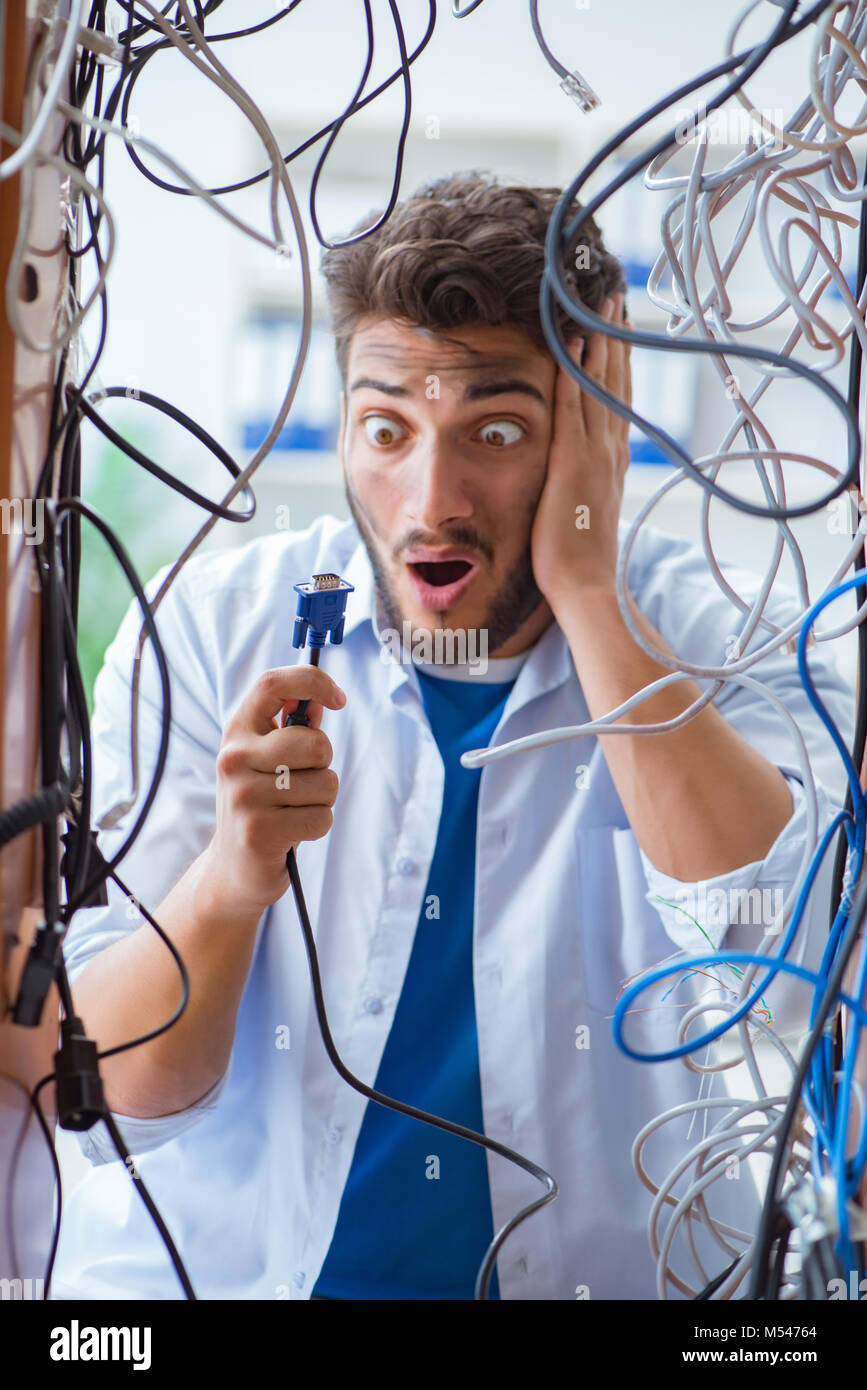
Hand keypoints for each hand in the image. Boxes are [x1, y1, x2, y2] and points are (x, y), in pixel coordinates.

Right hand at [204, 665, 345, 913]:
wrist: (232, 869)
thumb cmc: (260, 806)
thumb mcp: (267, 760)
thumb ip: (292, 728)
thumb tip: (321, 699)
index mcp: (237, 732)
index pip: (272, 684)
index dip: (313, 682)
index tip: (339, 699)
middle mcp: (234, 759)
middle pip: (314, 743)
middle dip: (324, 764)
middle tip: (303, 782)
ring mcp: (244, 795)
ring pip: (325, 783)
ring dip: (322, 799)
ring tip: (294, 810)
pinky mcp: (259, 831)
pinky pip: (321, 817)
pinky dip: (318, 825)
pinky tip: (293, 831)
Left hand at [530, 291, 631, 608]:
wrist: (588, 585)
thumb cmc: (579, 560)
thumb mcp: (584, 511)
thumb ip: (582, 485)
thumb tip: (573, 475)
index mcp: (613, 460)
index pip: (617, 398)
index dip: (618, 359)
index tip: (618, 324)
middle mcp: (611, 449)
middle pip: (616, 380)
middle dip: (615, 335)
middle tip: (613, 293)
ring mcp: (595, 453)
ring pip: (601, 384)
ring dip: (600, 340)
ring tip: (599, 300)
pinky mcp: (573, 462)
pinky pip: (574, 407)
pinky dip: (575, 373)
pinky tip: (571, 342)